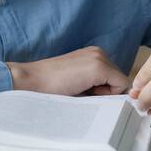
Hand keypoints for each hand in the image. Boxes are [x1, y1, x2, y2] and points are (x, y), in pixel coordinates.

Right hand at [7, 47, 129, 96]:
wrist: (31, 81)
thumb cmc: (50, 86)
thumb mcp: (77, 81)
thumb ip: (95, 84)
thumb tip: (115, 98)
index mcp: (93, 54)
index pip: (113, 77)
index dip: (104, 91)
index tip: (86, 93)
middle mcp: (99, 52)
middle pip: (118, 80)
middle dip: (106, 91)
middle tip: (82, 92)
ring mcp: (99, 58)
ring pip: (120, 83)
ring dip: (105, 92)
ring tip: (82, 91)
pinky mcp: (98, 68)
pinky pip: (120, 86)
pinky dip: (108, 95)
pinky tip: (86, 92)